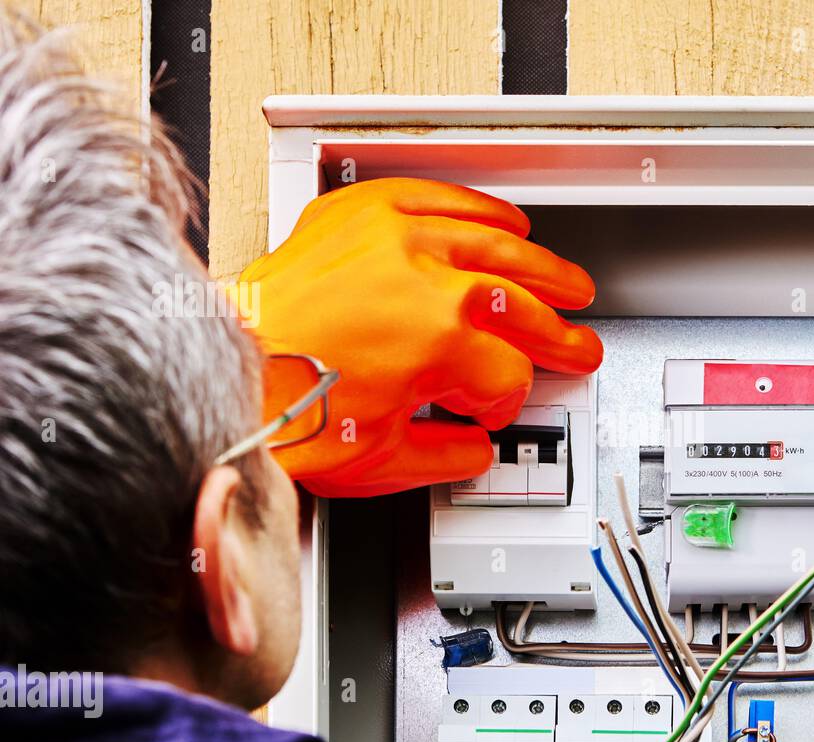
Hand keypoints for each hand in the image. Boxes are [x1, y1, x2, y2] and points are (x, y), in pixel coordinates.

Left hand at [240, 178, 600, 496]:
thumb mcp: (379, 459)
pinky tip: (506, 219)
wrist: (221, 368)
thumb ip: (444, 454)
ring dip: (541, 265)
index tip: (490, 413)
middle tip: (579, 344)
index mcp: (441, 342)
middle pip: (522, 305)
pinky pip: (439, 197)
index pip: (509, 373)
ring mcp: (396, 239)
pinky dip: (479, 208)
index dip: (507, 403)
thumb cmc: (283, 406)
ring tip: (568, 281)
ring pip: (495, 244)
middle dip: (559, 333)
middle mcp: (427, 280)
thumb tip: (473, 449)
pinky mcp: (362, 213)